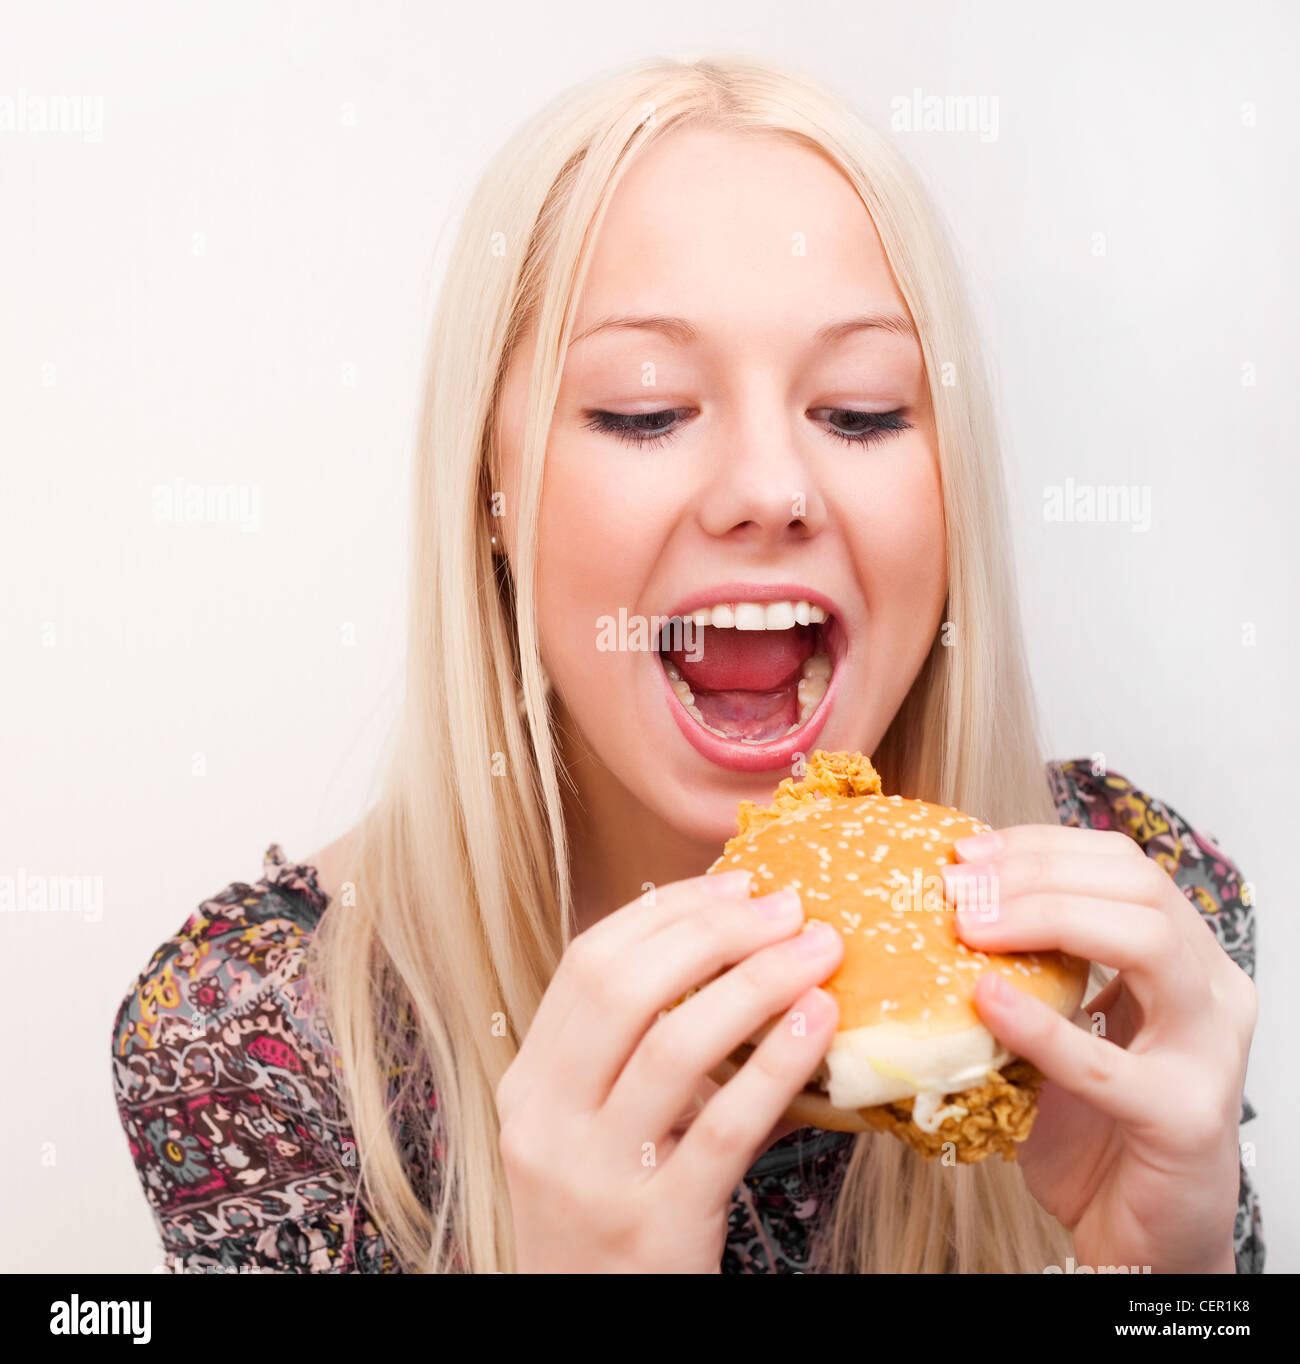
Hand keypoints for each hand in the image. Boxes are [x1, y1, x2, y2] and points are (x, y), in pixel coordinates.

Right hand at [495, 870, 842, 1271]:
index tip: (736, 883)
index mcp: (529, 1083)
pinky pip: (724, 1127)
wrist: (588, 1326)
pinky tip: (819, 1023)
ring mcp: (596, 1174)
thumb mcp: (590, 1126)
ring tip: (820, 951)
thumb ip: (632, 1052)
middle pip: (625, 989)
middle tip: (789, 906)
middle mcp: (546, 1121)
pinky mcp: (655, 1223)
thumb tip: (733, 950)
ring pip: (675, 1048)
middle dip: (715, 932)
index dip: (666, 911)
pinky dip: (776, 1064)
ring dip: (757, 983)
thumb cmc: (609, 1212)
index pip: (589, 963)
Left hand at [942, 824, 1255, 1274]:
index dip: (1042, 846)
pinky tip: (986, 1000)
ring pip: (1147, 943)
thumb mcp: (1067, 1020)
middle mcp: (1213, 990)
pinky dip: (1041, 1025)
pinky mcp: (1184, 1117)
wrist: (1139, 1232)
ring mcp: (1209, 1052)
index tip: (968, 852)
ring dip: (1048, 919)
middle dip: (1039, 874)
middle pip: (1138, 887)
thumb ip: (1038, 962)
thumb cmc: (1097, 1125)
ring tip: (969, 928)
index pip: (1122, 864)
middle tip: (959, 888)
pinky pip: (1107, 1062)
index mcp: (1186, 956)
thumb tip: (954, 898)